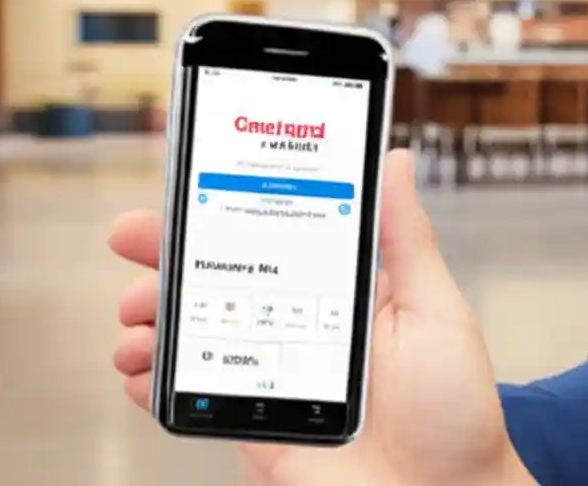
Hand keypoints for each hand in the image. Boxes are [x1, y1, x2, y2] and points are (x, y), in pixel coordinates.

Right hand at [111, 150, 534, 485]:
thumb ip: (406, 239)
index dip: (222, 213)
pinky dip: (154, 385)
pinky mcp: (255, 427)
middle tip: (131, 240)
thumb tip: (399, 159)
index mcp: (336, 294)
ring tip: (136, 318)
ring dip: (151, 320)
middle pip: (217, 283)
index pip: (270, 239)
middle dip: (166, 259)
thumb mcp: (435, 309)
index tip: (183, 186)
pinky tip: (140, 373)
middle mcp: (297, 329)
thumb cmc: (456, 408)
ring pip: (194, 338)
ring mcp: (271, 377)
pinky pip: (193, 400)